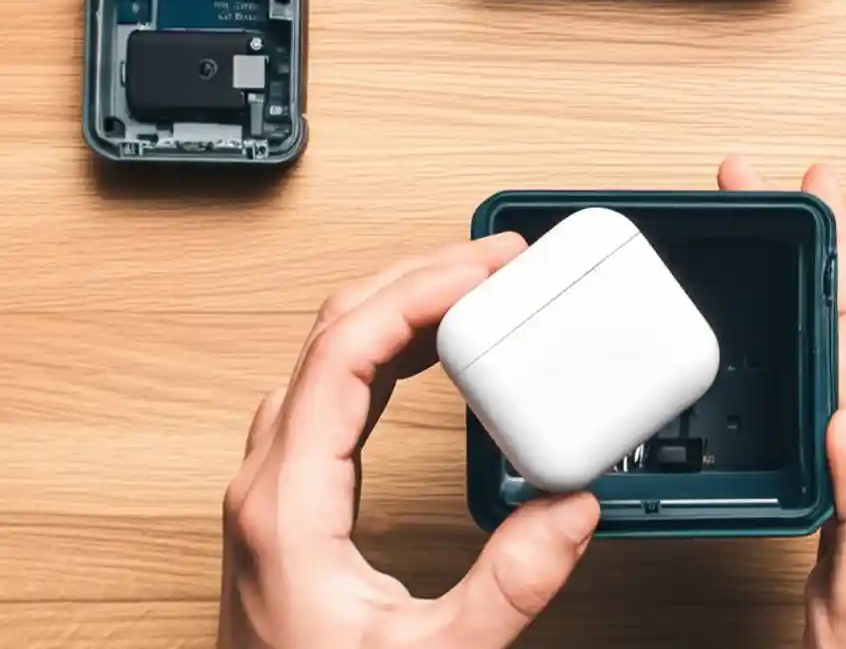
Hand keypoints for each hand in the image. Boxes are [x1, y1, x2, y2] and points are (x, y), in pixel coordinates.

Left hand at [218, 234, 600, 648]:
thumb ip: (510, 586)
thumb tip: (572, 509)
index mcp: (290, 503)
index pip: (346, 350)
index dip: (418, 291)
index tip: (483, 269)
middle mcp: (271, 479)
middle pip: (334, 332)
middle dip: (418, 279)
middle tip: (495, 261)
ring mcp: (275, 483)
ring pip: (328, 353)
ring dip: (402, 308)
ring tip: (476, 291)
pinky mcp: (292, 494)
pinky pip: (333, 388)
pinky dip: (389, 350)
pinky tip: (431, 352)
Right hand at [717, 157, 845, 647]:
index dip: (842, 250)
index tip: (816, 187)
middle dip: (818, 238)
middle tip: (773, 183)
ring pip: (838, 341)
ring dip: (809, 276)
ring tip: (779, 231)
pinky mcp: (845, 475)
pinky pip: (824, 377)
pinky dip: (801, 331)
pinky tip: (780, 328)